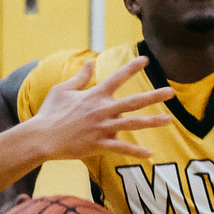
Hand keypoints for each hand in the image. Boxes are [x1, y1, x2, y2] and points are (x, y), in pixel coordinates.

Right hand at [32, 58, 172, 161]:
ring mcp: (102, 127)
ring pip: (132, 124)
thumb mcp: (62, 89)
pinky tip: (149, 153)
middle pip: (133, 101)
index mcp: (94, 95)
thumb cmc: (50, 113)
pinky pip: (121, 148)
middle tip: (171, 91)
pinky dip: (135, 151)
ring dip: (152, 121)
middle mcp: (102, 109)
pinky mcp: (99, 144)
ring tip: (170, 119)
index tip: (146, 60)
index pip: (117, 77)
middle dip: (154, 96)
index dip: (132, 67)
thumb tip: (90, 62)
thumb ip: (80, 76)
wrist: (42, 137)